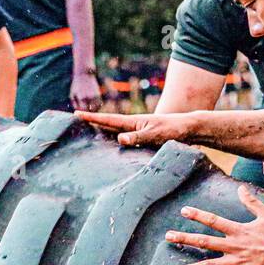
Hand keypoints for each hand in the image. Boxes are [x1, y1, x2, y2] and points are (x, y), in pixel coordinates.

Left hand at [70, 71, 102, 111]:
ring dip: (94, 111)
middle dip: (89, 114)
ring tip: (90, 111)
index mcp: (81, 98)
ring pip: (96, 108)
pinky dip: (97, 106)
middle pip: (91, 111)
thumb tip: (78, 113)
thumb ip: (75, 105)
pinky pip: (99, 104)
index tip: (82, 116)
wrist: (84, 74)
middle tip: (87, 115)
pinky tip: (93, 106)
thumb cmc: (76, 85)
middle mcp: (89, 98)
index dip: (83, 115)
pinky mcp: (99, 94)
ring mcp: (95, 96)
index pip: (84, 111)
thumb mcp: (72, 94)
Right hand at [75, 110, 191, 147]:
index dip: (91, 118)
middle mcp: (133, 126)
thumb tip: (119, 139)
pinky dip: (115, 144)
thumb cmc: (174, 130)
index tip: (75, 114)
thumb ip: (138, 137)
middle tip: (74, 123)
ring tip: (86, 137)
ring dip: (101, 134)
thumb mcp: (155, 134)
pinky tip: (111, 150)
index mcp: (133, 122)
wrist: (189, 129)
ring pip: (115, 133)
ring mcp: (138, 133)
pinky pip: (125, 142)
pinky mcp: (144, 140)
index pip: (108, 119)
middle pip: (108, 125)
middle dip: (91, 124)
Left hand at [165, 184, 263, 264]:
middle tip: (168, 237)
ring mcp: (237, 262)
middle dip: (184, 239)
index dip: (198, 215)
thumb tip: (241, 189)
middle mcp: (234, 246)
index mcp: (239, 230)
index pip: (213, 220)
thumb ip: (251, 202)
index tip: (183, 211)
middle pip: (204, 242)